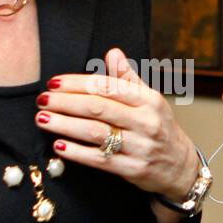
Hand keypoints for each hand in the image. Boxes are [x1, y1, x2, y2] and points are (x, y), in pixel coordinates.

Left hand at [35, 47, 199, 198]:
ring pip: (96, 133)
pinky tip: (58, 145)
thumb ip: (128, 78)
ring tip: (43, 119)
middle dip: (66, 103)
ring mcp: (140, 147)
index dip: (77, 84)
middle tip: (42, 100)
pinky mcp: (133, 169)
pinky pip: (99, 160)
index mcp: (148, 100)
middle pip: (98, 108)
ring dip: (65, 125)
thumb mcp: (150, 100)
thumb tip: (112, 52)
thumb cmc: (158, 128)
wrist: (180, 167)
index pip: (107, 87)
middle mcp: (146, 122)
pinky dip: (76, 152)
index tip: (54, 83)